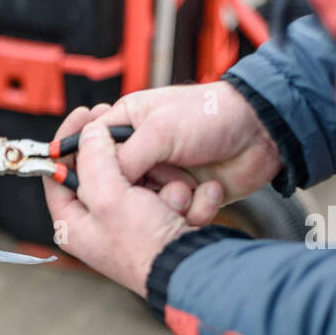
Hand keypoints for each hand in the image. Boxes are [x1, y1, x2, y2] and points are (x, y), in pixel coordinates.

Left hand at [44, 120, 191, 296]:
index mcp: (74, 223)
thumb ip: (94, 158)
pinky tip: (190, 213)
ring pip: (146, 179)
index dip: (69, 140)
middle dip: (137, 166)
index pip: (58, 172)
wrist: (195, 270)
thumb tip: (90, 133)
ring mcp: (133, 224)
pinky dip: (186, 199)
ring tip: (174, 202)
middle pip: (108, 171)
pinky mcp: (162, 223)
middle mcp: (100, 224)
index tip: (87, 113)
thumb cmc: (147, 246)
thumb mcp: (110, 196)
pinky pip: (172, 195)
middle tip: (150, 163)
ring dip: (168, 185)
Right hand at [62, 82, 281, 224]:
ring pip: (140, 208)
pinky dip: (190, 211)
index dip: (72, 166)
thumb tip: (97, 185)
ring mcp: (160, 179)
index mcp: (123, 127)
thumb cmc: (211, 117)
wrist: (263, 133)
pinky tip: (204, 194)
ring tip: (182, 189)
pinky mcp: (181, 200)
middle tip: (146, 190)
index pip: (82, 150)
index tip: (71, 183)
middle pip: (108, 189)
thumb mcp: (159, 130)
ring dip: (163, 204)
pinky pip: (171, 217)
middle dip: (128, 195)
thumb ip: (122, 158)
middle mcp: (137, 156)